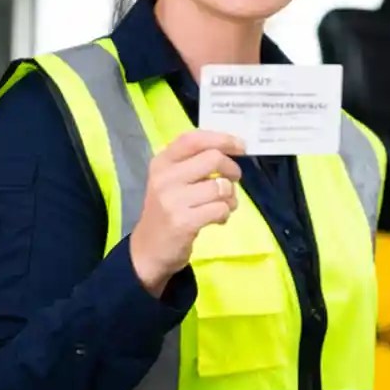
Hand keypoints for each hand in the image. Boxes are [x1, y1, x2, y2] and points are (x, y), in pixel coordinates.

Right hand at [129, 130, 244, 295]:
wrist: (148, 250)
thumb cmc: (167, 210)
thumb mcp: (172, 180)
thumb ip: (194, 162)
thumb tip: (232, 146)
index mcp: (162, 162)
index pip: (194, 139)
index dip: (222, 139)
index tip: (241, 146)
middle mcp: (164, 178)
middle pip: (213, 159)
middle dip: (232, 169)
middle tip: (233, 180)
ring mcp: (172, 200)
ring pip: (220, 186)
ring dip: (231, 197)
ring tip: (224, 205)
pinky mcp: (183, 222)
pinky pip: (220, 208)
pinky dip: (225, 213)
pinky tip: (217, 219)